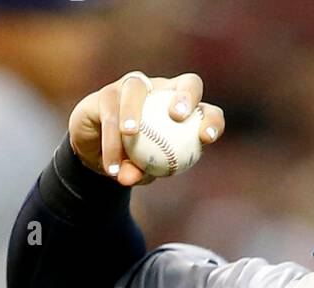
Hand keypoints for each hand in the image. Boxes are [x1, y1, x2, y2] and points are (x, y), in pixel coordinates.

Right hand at [67, 71, 224, 185]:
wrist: (101, 151)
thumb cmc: (134, 161)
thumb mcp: (142, 171)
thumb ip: (140, 172)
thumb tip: (128, 179)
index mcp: (185, 111)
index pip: (208, 110)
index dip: (211, 119)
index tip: (206, 138)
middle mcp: (165, 92)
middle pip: (188, 83)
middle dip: (187, 96)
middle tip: (177, 116)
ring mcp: (135, 87)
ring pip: (136, 89)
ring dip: (132, 111)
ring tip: (130, 134)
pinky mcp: (106, 93)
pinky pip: (109, 111)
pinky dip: (109, 133)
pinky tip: (110, 153)